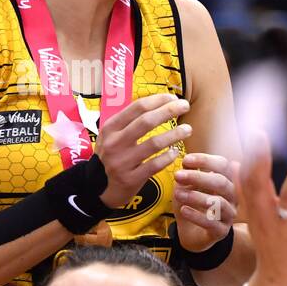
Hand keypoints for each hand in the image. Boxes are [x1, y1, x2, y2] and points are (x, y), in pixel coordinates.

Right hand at [94, 93, 190, 208]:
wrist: (99, 187)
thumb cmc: (113, 156)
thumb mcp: (112, 136)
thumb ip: (130, 121)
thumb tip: (159, 103)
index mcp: (110, 128)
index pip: (137, 108)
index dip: (158, 100)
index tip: (174, 97)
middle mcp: (114, 143)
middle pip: (146, 121)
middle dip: (169, 111)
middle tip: (186, 106)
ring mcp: (122, 162)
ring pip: (154, 143)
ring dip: (174, 134)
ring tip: (188, 129)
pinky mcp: (131, 179)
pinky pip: (155, 165)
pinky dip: (169, 156)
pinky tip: (176, 152)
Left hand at [173, 153, 239, 252]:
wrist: (190, 233)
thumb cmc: (191, 206)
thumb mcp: (186, 186)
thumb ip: (188, 174)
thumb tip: (187, 163)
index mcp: (226, 181)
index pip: (223, 165)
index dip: (206, 160)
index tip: (186, 160)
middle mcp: (232, 197)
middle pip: (222, 183)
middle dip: (199, 177)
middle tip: (178, 176)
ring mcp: (229, 215)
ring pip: (218, 203)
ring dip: (196, 197)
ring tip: (178, 194)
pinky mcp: (222, 231)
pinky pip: (212, 223)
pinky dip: (196, 216)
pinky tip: (183, 210)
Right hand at [239, 136, 286, 285]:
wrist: (277, 285)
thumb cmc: (271, 248)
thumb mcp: (257, 219)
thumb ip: (251, 193)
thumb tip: (241, 165)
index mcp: (253, 209)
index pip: (246, 177)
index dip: (248, 153)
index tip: (251, 129)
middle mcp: (265, 214)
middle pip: (258, 181)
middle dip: (260, 156)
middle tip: (260, 131)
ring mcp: (284, 225)